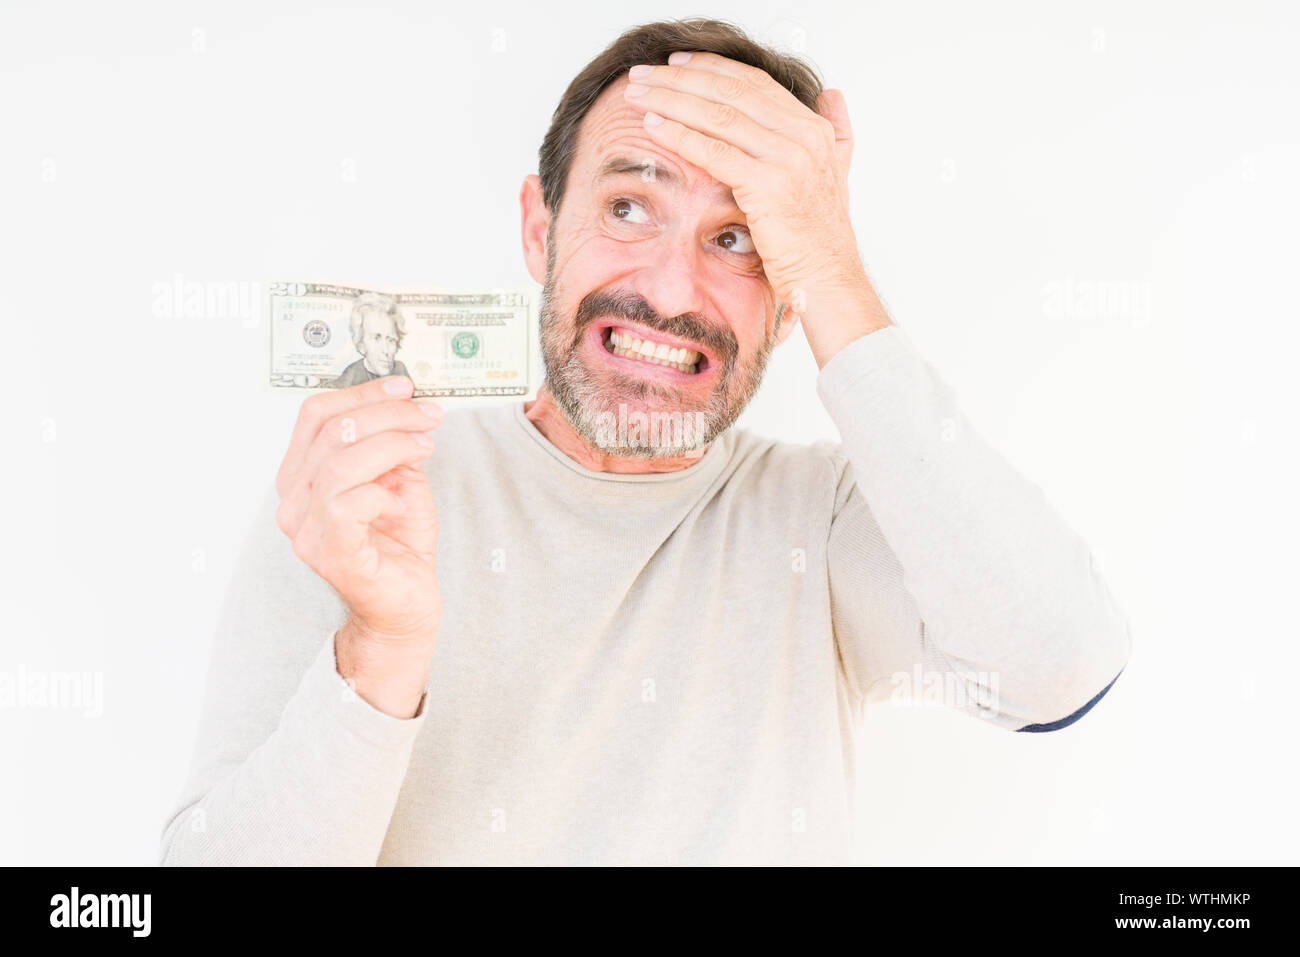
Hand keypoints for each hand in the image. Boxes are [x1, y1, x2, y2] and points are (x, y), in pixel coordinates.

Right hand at [275, 375, 443, 643]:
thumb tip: (406, 402)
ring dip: (393, 443)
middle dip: (388, 413)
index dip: (362, 393)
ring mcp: (306, 530)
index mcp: (302, 476)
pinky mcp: (330, 553)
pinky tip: (404, 501)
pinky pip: (349, 503)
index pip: (315, 414)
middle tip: (429, 414)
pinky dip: (385, 492)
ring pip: (341, 462)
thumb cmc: (398, 543)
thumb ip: (391, 444)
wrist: (406, 605)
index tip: (405, 386)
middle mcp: (293, 501)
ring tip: (426, 445)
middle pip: (331, 430)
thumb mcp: (399, 478)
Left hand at [620, 51, 868, 320]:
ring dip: (670, 100)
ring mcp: (788, 159)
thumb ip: (835, 131)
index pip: (753, 82)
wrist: (829, 280)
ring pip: (717, 115)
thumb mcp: (836, 172)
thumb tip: (830, 95)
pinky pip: (713, 151)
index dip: (711, 68)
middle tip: (641, 74)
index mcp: (814, 128)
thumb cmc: (820, 237)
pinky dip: (679, 135)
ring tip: (636, 95)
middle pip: (730, 91)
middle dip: (679, 79)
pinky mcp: (768, 186)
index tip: (675, 64)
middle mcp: (804, 136)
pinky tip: (652, 127)